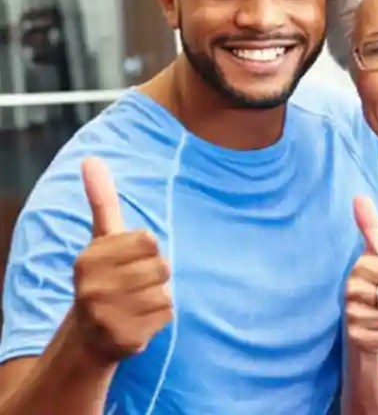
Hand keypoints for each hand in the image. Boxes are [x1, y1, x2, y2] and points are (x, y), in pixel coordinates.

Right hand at [71, 157, 172, 363]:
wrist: (92, 334)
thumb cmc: (105, 276)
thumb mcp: (103, 238)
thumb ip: (102, 199)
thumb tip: (90, 159)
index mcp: (89, 259)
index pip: (149, 240)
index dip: (147, 249)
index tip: (129, 260)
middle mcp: (93, 287)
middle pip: (162, 266)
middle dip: (156, 274)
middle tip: (134, 284)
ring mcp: (107, 315)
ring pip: (166, 290)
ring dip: (160, 295)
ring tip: (136, 301)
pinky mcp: (126, 337)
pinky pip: (168, 314)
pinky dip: (161, 316)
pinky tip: (139, 320)